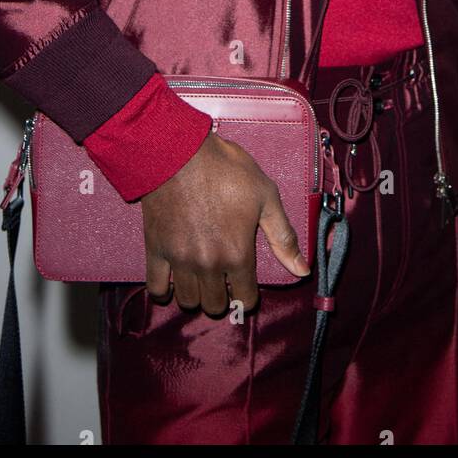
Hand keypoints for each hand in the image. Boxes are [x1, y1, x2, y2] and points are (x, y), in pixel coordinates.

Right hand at [140, 130, 310, 315]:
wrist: (179, 151)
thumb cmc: (225, 170)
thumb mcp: (265, 196)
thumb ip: (284, 237)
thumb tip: (302, 271)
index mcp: (237, 254)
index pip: (246, 300)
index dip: (248, 294)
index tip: (245, 283)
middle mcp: (208, 264)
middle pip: (215, 306)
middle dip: (223, 297)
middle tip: (222, 280)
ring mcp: (179, 260)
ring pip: (188, 301)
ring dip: (197, 295)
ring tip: (201, 278)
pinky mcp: (155, 250)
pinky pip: (155, 288)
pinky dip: (164, 291)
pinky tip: (172, 282)